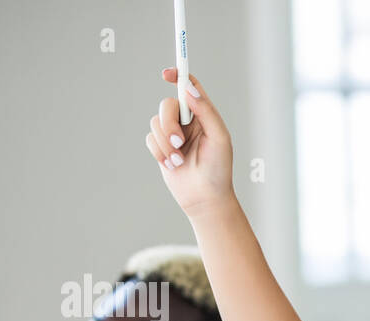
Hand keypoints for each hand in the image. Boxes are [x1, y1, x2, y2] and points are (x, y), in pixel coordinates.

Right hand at [143, 70, 234, 217]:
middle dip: (169, 123)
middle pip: (166, 105)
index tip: (167, 74)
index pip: (189, 88)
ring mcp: (173, 134)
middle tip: (179, 141)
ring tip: (179, 160)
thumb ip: (206, 111)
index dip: (178, 76)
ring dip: (165, 143)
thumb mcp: (219, 138)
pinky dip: (159, 152)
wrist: (205, 197)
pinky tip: (172, 165)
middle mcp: (188, 121)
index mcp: (204, 115)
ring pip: (155, 122)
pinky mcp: (161, 147)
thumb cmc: (218, 169)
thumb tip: (189, 89)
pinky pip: (149, 138)